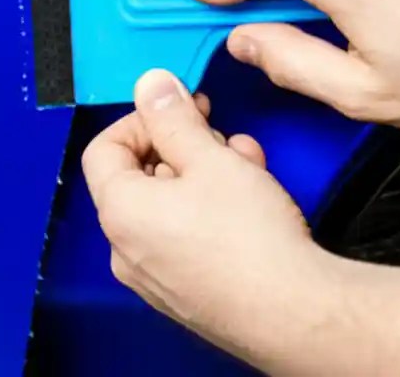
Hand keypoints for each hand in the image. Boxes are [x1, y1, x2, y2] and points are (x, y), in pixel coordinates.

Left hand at [81, 69, 338, 360]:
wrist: (294, 314)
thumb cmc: (252, 241)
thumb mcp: (211, 157)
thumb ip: (173, 117)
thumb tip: (150, 85)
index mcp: (120, 211)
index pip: (104, 149)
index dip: (141, 120)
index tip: (177, 109)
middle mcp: (125, 248)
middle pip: (137, 177)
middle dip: (180, 147)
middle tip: (218, 134)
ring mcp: (153, 276)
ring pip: (166, 208)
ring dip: (201, 176)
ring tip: (245, 165)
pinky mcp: (183, 294)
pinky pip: (182, 240)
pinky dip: (207, 214)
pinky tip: (248, 202)